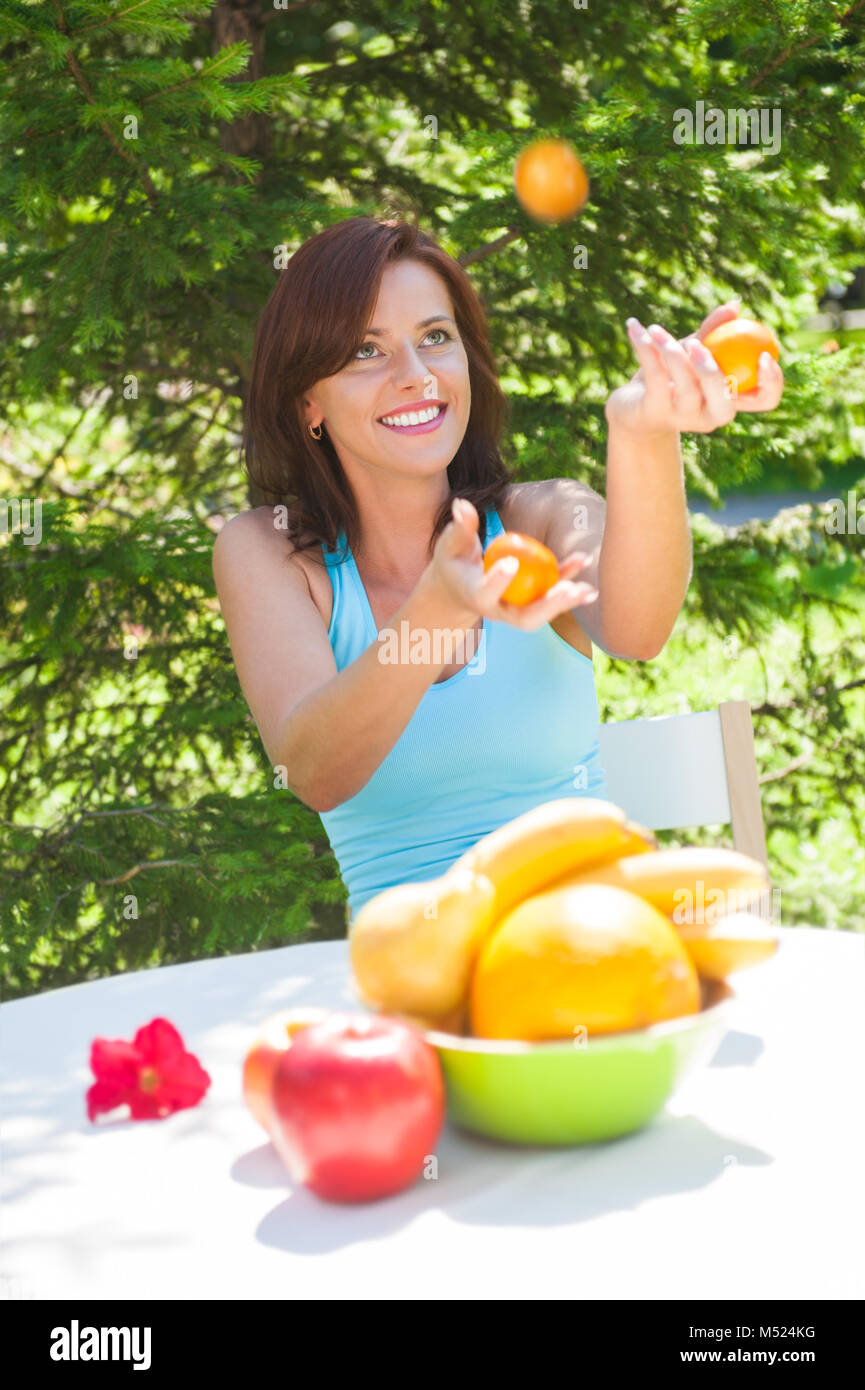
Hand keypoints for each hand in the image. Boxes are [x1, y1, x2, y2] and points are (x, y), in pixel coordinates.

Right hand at [426, 497, 597, 632]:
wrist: (460, 589)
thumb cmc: (454, 561)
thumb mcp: (451, 544)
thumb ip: (460, 526)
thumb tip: (461, 504)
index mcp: (475, 596)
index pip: (486, 592)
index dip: (498, 581)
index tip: (511, 562)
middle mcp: (498, 611)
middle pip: (524, 617)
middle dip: (547, 606)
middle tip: (567, 590)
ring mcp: (516, 612)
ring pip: (544, 612)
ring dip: (567, 601)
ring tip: (589, 590)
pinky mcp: (531, 605)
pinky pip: (553, 595)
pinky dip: (571, 582)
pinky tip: (587, 564)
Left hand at [604, 301, 784, 436]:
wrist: (631, 406)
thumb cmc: (670, 376)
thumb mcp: (692, 352)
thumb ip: (714, 332)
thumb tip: (735, 305)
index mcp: (730, 400)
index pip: (764, 400)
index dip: (772, 382)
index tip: (764, 355)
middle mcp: (710, 415)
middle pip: (724, 399)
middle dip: (711, 371)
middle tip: (696, 344)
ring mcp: (683, 418)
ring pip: (685, 384)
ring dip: (670, 350)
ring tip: (656, 330)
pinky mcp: (653, 412)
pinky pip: (654, 375)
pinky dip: (645, 347)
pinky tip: (635, 327)